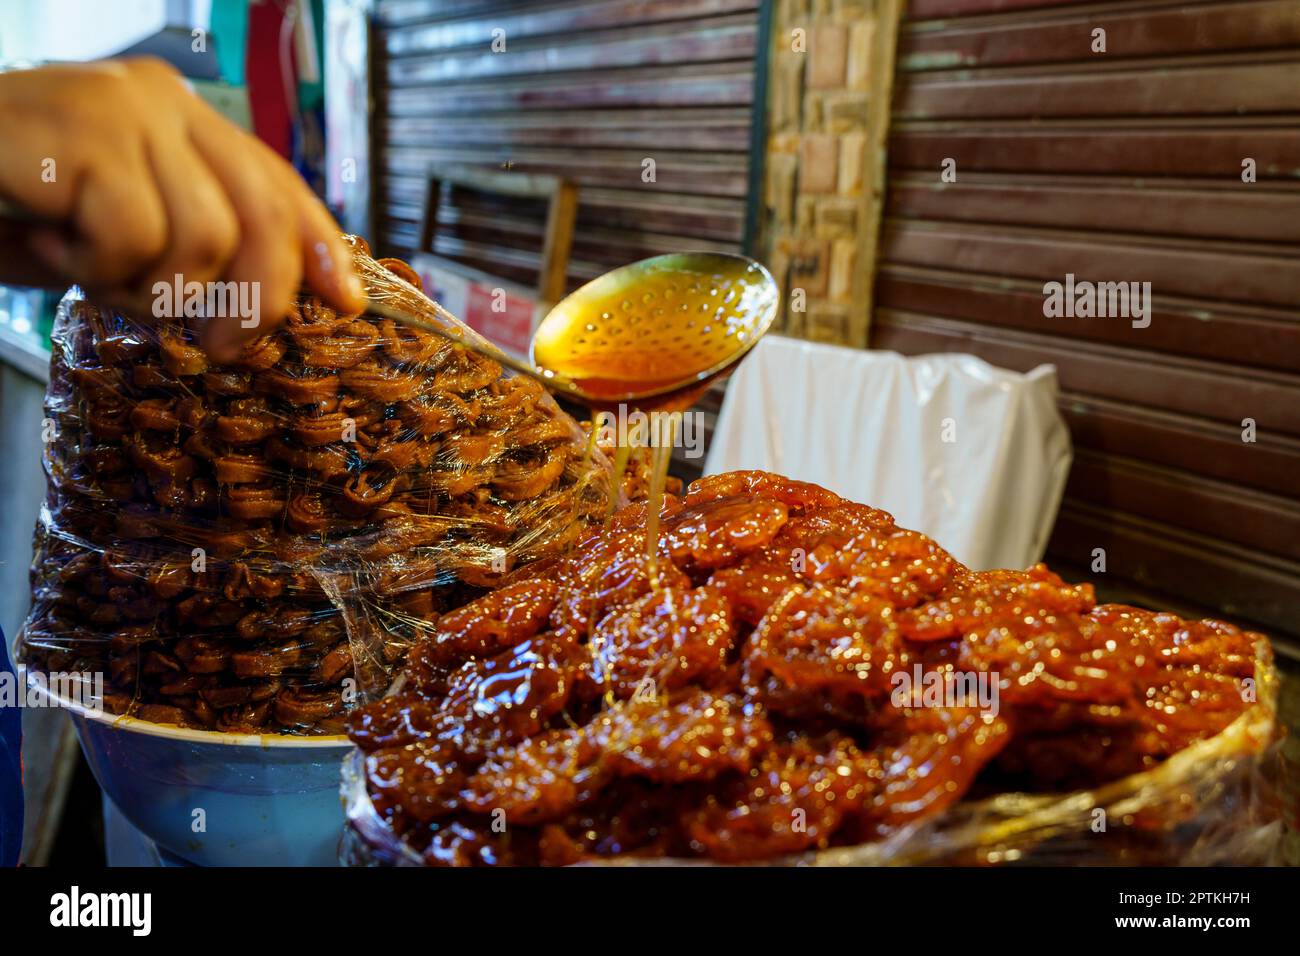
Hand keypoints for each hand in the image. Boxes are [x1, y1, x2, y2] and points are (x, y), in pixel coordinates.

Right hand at [0, 56, 365, 359]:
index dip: (319, 245)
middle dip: (256, 297)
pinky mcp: (81, 130)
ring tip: (85, 266)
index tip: (349, 303)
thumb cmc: (9, 204)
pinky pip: (134, 236)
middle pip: (260, 214)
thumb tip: (263, 306)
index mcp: (179, 118)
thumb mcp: (111, 235)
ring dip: (146, 285)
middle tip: (218, 346)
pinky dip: (95, 267)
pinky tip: (48, 241)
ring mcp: (123, 109)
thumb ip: (181, 252)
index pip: (275, 182)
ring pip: (202, 237)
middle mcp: (162, 102)